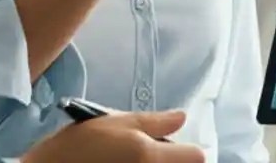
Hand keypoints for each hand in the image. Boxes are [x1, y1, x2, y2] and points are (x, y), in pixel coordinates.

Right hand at [21, 110, 204, 162]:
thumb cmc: (78, 146)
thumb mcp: (113, 123)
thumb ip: (152, 121)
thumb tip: (182, 117)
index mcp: (150, 155)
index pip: (197, 157)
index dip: (188, 151)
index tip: (172, 148)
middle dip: (174, 162)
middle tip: (150, 155)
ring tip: (134, 162)